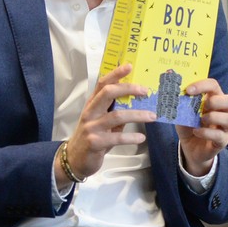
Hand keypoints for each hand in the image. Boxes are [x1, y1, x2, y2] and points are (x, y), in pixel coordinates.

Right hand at [59, 63, 155, 185]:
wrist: (75, 160)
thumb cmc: (93, 137)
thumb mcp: (102, 121)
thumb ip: (115, 110)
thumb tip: (137, 100)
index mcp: (92, 105)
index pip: (102, 84)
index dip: (115, 74)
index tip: (129, 66)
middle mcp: (90, 113)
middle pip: (107, 93)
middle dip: (128, 89)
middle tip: (145, 91)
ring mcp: (91, 127)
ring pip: (116, 116)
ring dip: (137, 115)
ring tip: (152, 116)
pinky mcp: (95, 142)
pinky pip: (116, 138)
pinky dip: (131, 137)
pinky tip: (141, 137)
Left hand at [176, 77, 227, 176]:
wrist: (190, 147)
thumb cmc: (189, 126)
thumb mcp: (182, 113)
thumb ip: (182, 104)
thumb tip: (176, 95)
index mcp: (215, 99)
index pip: (214, 86)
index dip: (203, 85)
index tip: (188, 90)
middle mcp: (224, 112)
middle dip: (216, 101)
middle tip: (202, 106)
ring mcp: (225, 127)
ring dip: (213, 117)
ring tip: (201, 120)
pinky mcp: (222, 141)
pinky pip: (220, 136)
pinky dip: (207, 133)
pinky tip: (196, 132)